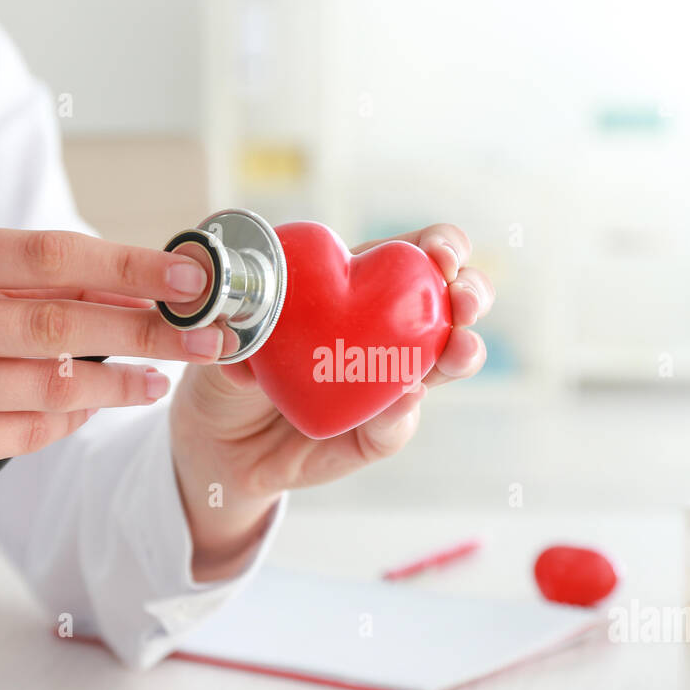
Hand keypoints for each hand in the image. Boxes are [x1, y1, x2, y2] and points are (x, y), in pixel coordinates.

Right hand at [0, 227, 236, 523]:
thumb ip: (35, 285)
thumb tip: (143, 285)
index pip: (46, 255)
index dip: (126, 265)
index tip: (189, 276)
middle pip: (58, 322)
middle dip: (145, 329)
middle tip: (204, 334)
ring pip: (52, 385)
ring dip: (122, 383)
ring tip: (163, 375)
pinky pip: (30, 432)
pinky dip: (77, 419)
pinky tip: (105, 405)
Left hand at [170, 223, 493, 580]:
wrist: (219, 443)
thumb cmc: (230, 369)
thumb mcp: (224, 337)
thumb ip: (237, 330)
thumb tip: (250, 335)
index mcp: (359, 287)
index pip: (416, 255)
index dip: (441, 247)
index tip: (440, 254)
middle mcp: (387, 331)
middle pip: (449, 304)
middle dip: (470, 295)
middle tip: (462, 301)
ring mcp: (388, 383)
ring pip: (444, 363)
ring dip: (461, 354)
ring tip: (459, 353)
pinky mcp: (375, 434)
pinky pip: (396, 425)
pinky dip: (400, 413)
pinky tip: (402, 399)